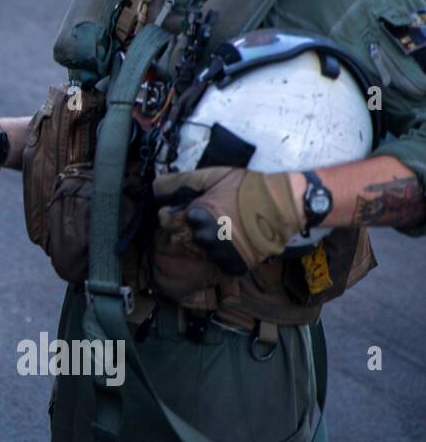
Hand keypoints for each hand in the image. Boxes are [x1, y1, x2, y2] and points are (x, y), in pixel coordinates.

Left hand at [152, 167, 302, 274]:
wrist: (285, 204)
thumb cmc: (248, 187)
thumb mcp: (212, 176)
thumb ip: (181, 182)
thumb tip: (155, 186)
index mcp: (196, 216)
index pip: (168, 223)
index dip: (172, 216)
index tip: (181, 212)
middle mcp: (205, 238)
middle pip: (182, 239)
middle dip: (188, 230)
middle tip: (208, 219)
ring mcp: (221, 254)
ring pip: (200, 252)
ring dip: (205, 243)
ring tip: (223, 229)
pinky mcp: (235, 265)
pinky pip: (219, 263)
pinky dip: (222, 255)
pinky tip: (232, 241)